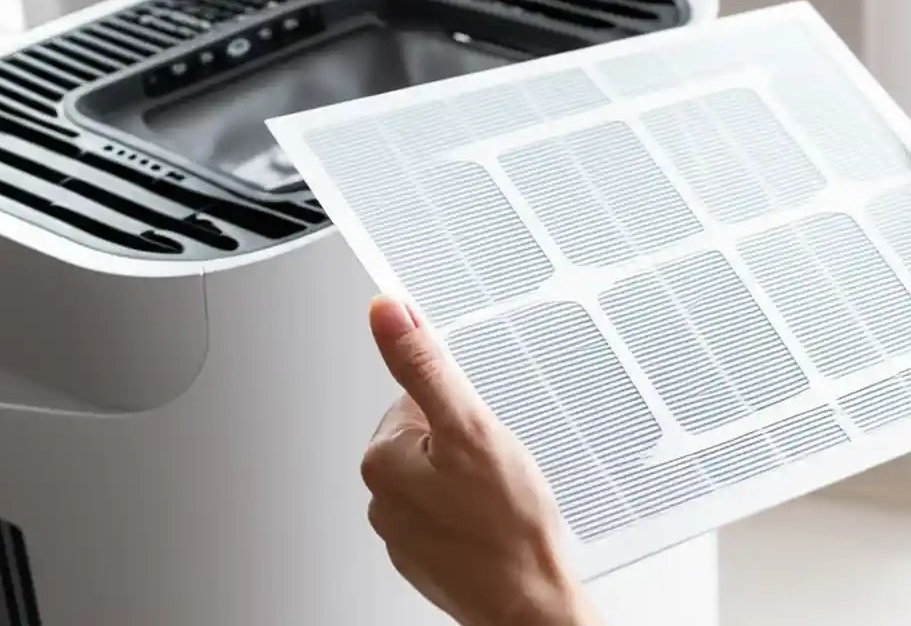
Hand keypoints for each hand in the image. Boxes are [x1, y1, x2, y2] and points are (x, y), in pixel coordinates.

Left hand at [362, 296, 600, 625]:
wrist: (530, 603)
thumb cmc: (506, 527)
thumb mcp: (470, 428)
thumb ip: (426, 366)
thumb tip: (387, 314)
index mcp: (381, 460)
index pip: (418, 399)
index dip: (462, 411)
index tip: (482, 438)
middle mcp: (383, 496)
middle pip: (431, 436)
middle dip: (469, 445)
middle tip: (498, 470)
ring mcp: (405, 529)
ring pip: (446, 474)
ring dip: (475, 479)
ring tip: (502, 500)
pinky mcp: (428, 553)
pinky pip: (454, 509)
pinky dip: (476, 511)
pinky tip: (497, 522)